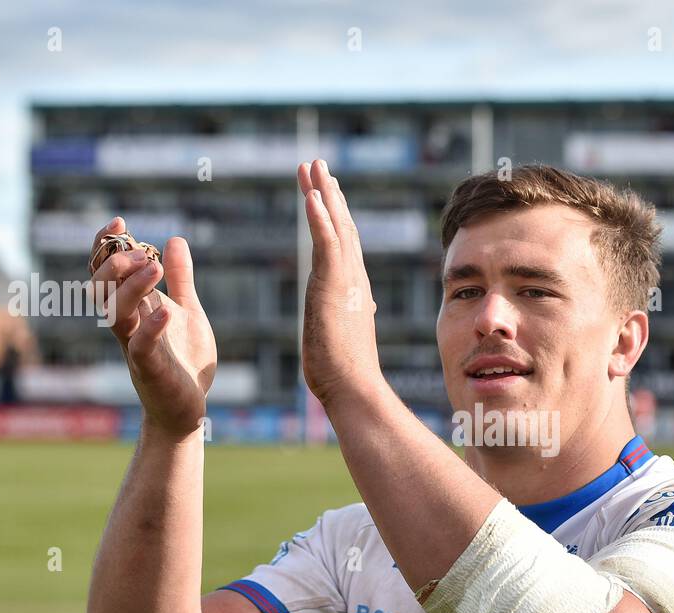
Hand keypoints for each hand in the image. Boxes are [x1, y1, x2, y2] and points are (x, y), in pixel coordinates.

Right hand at [90, 217, 216, 439]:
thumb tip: (175, 240)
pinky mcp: (151, 370)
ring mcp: (136, 347)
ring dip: (130, 287)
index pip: (106, 272)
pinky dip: (150, 328)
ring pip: (114, 313)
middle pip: (100, 288)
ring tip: (153, 268)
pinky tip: (165, 312)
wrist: (187, 407)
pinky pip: (141, 348)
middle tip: (143, 253)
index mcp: (133, 308)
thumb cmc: (184, 360)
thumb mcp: (188, 311)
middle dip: (115, 264)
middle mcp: (127, 325)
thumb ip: (180, 279)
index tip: (119, 222)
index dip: (106, 246)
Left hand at [297, 159, 381, 404]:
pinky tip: (311, 196)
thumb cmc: (345, 372)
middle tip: (316, 164)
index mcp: (353, 288)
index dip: (334, 214)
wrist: (354, 387)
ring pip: (335, 226)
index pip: (343, 243)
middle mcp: (354, 277)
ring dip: (323, 193)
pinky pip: (326, 244)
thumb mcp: (344, 335)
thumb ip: (350, 317)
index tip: (325, 191)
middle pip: (341, 225)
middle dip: (328, 193)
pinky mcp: (335, 286)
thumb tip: (362, 313)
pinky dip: (320, 218)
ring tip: (312, 166)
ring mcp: (346, 280)